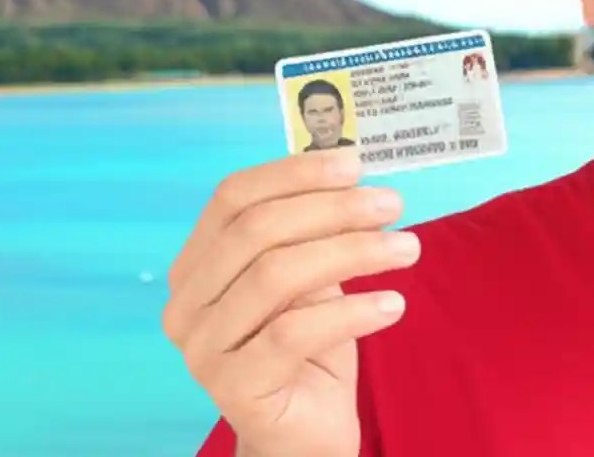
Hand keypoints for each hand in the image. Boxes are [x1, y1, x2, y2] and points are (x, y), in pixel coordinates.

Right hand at [163, 148, 419, 456]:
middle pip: (255, 231)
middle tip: (392, 205)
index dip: (292, 172)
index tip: (354, 163)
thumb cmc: (307, 351)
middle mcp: (186, 304)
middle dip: (331, 209)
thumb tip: (353, 176)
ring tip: (407, 249)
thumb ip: (312, 233)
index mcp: (195, 266)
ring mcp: (203, 348)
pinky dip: (352, 311)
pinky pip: (295, 332)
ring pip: (277, 275)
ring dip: (352, 252)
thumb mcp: (309, 281)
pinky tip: (393, 304)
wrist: (304, 433)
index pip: (231, 198)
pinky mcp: (234, 386)